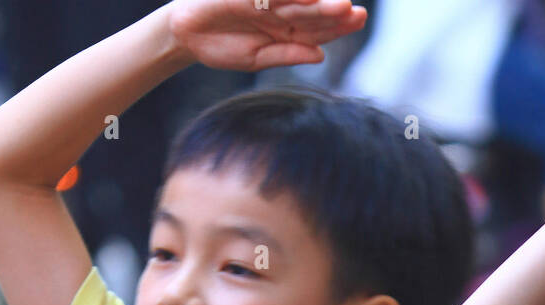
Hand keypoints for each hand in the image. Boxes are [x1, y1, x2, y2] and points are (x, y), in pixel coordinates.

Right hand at [168, 0, 367, 70]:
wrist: (187, 34)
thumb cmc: (222, 47)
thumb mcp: (256, 58)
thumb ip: (287, 54)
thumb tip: (320, 56)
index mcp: (286, 32)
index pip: (318, 30)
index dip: (338, 26)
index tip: (357, 19)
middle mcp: (280, 13)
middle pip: (313, 13)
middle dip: (335, 12)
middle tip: (357, 11)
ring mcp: (265, 0)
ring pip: (297, 0)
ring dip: (317, 2)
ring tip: (341, 3)